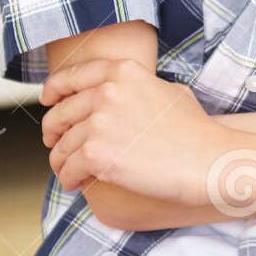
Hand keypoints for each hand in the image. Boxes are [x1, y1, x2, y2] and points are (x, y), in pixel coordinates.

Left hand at [39, 59, 217, 205]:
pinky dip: (68, 178)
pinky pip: (68, 168)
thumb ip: (137, 86)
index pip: (71, 77)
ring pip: (61, 145)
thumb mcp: (167, 91)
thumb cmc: (196, 131)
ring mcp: (99, 123)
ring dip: (61, 160)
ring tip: (68, 170)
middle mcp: (106, 92)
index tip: (48, 101)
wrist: (207, 160)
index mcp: (122, 72)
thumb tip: (118, 93)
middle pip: (60, 113)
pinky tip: (76, 183)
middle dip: (54, 131)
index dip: (53, 90)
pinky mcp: (96, 154)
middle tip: (56, 143)